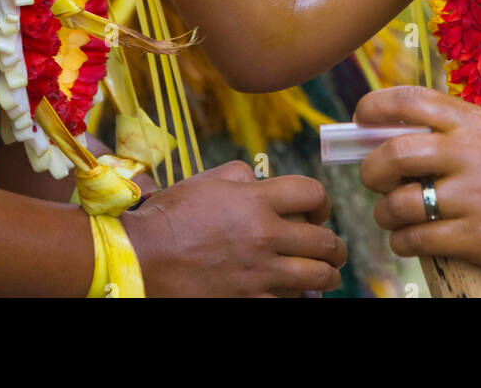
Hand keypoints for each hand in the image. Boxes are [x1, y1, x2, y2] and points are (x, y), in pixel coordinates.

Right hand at [122, 160, 346, 297]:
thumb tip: (263, 183)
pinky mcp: (250, 301)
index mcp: (256, 200)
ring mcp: (260, 273)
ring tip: (327, 274)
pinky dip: (297, 297)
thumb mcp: (208, 180)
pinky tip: (294, 292)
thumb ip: (243, 177)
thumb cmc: (173, 215)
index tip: (318, 210)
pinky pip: (290, 302)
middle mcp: (265, 236)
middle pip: (324, 241)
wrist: (144, 258)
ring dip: (327, 274)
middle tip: (334, 249)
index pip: (312, 193)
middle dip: (335, 245)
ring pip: (317, 277)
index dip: (321, 201)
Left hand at [356, 87, 480, 277]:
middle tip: (372, 180)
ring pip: (401, 203)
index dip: (375, 106)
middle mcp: (472, 152)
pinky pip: (418, 238)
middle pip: (395, 154)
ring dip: (384, 212)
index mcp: (471, 121)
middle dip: (371, 170)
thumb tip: (377, 135)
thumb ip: (440, 130)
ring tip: (391, 216)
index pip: (411, 100)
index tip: (358, 118)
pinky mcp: (480, 235)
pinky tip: (406, 238)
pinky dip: (401, 240)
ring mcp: (476, 195)